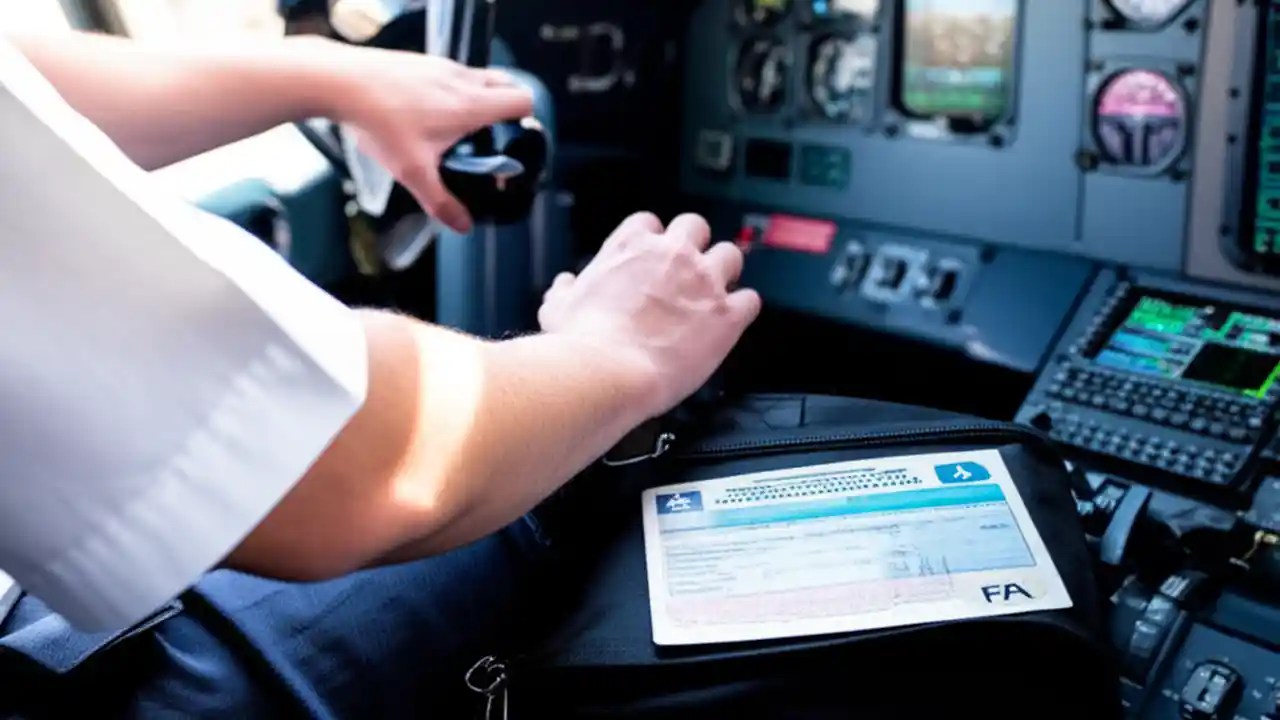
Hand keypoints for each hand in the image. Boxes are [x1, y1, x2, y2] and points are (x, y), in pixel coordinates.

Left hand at [323, 42, 534, 232]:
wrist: (341, 81)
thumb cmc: (380, 123)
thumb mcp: (413, 172)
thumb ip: (441, 202)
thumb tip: (463, 226)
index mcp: (471, 105)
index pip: (523, 100)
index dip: (524, 120)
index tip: (510, 139)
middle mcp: (463, 80)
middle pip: (506, 85)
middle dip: (504, 109)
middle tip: (486, 134)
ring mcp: (442, 66)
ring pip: (478, 78)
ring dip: (476, 99)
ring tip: (452, 127)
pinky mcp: (421, 61)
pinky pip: (450, 73)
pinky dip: (450, 90)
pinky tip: (424, 111)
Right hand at [538, 213, 761, 417]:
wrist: (607, 372)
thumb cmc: (580, 342)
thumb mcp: (556, 308)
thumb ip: (564, 290)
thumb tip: (565, 285)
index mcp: (631, 246)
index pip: (650, 223)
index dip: (653, 241)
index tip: (651, 260)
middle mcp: (672, 255)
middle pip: (696, 226)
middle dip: (694, 246)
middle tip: (687, 272)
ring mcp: (704, 282)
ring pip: (731, 255)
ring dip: (724, 272)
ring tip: (714, 295)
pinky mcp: (727, 314)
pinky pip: (751, 300)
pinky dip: (743, 309)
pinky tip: (731, 322)